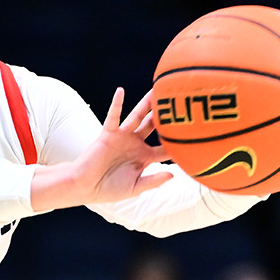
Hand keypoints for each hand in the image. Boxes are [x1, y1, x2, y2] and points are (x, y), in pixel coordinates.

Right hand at [31, 89, 171, 212]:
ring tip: (156, 90)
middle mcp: (135, 144)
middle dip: (164, 115)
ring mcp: (122, 137)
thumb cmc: (109, 190)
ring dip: (145, 104)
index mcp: (144, 157)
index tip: (193, 134)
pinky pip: (113, 117)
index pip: (165, 148)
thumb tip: (173, 174)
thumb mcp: (135, 188)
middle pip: (154, 126)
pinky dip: (116, 104)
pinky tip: (120, 91)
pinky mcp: (108, 134)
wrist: (86, 187)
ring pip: (137, 117)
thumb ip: (153, 181)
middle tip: (178, 101)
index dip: (178, 143)